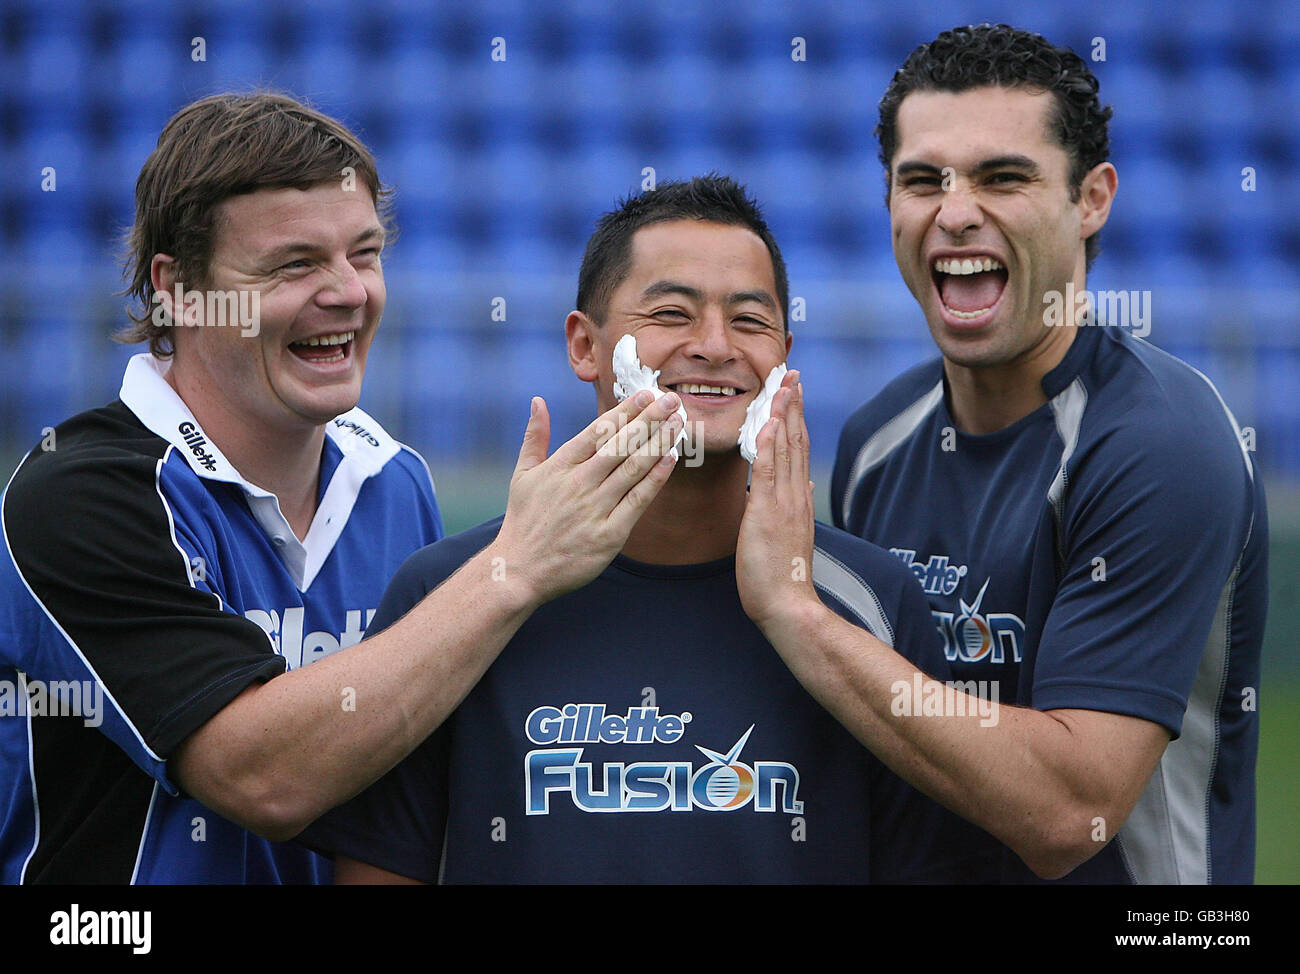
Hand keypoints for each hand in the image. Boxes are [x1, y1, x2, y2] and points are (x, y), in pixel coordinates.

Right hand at [490, 391, 682, 606]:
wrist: (520, 570)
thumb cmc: (524, 521)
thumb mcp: (522, 474)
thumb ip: (534, 436)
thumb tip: (538, 401)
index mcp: (560, 466)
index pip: (599, 430)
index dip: (625, 411)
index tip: (646, 394)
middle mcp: (579, 484)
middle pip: (621, 444)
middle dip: (649, 419)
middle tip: (672, 400)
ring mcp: (595, 509)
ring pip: (633, 468)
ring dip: (658, 443)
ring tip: (678, 424)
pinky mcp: (609, 535)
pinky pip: (638, 501)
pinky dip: (655, 479)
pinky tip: (670, 460)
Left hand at [736, 370, 818, 632]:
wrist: (789, 605)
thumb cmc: (783, 579)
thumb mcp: (791, 535)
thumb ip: (796, 508)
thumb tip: (804, 488)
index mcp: (798, 500)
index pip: (797, 449)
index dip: (795, 418)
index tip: (793, 392)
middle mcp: (795, 495)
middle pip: (796, 440)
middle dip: (793, 405)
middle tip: (792, 374)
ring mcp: (784, 502)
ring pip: (786, 449)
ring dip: (784, 415)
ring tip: (783, 385)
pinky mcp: (769, 513)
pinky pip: (770, 471)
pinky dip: (771, 444)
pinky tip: (770, 422)